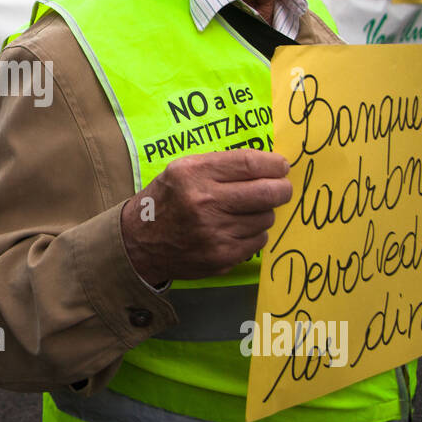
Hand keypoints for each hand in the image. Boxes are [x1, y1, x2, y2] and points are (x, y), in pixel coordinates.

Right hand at [120, 150, 292, 286]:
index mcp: (194, 174)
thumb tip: (271, 166)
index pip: (251, 163)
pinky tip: (235, 229)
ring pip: (267, 218)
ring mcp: (215, 233)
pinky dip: (254, 233)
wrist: (139, 242)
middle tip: (280, 188)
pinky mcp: (222, 257)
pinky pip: (259, 240)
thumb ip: (223, 165)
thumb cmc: (167, 199)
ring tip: (243, 210)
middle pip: (268, 193)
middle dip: (282, 188)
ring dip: (262, 212)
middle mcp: (205, 203)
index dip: (275, 164)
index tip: (282, 166)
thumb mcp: (184, 169)